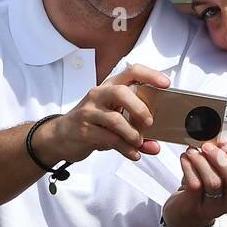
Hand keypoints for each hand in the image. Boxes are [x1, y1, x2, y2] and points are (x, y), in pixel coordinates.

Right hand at [38, 64, 168, 163]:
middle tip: (149, 122)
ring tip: (138, 143)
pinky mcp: (84, 130)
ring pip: (115, 119)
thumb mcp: (114, 121)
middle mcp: (98, 95)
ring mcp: (89, 112)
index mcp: (109, 87)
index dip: (150, 75)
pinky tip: (133, 154)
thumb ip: (136, 130)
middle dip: (139, 108)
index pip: (131, 72)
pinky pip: (109, 139)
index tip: (166, 84)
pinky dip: (125, 148)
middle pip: (121, 92)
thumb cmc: (92, 124)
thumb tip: (155, 146)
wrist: (60, 136)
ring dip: (133, 134)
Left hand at [162, 139, 226, 226]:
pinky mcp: (195, 206)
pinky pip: (195, 185)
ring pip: (214, 182)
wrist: (184, 214)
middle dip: (221, 157)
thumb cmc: (202, 190)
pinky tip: (185, 159)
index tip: (223, 142)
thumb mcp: (217, 172)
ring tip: (192, 152)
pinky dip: (189, 167)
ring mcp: (214, 206)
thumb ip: (226, 156)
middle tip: (207, 146)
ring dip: (201, 161)